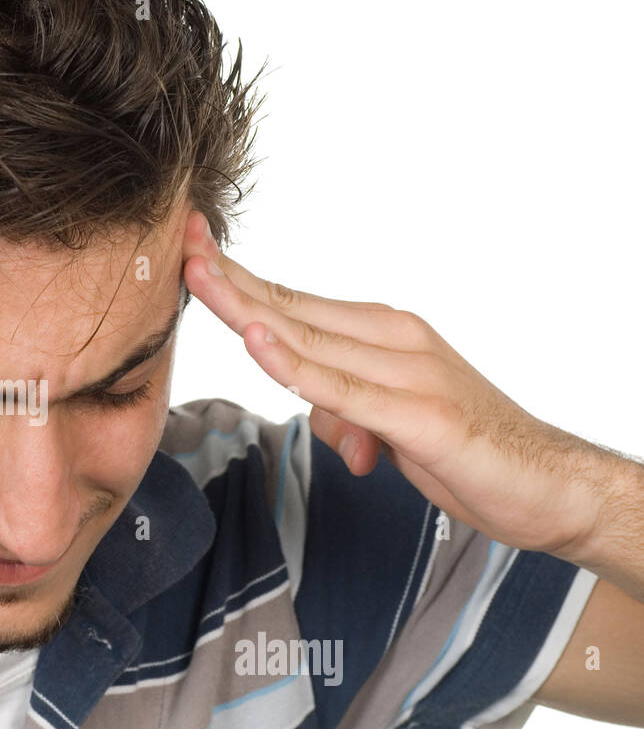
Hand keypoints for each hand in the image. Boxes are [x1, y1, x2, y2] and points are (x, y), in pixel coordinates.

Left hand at [179, 210, 600, 556]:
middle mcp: (393, 341)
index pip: (295, 301)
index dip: (239, 277)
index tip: (192, 249)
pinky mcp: (421, 416)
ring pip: (308, 338)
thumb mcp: (388, 430)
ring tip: (199, 276)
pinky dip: (296, 367)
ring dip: (247, 307)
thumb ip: (347, 414)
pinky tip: (257, 343)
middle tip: (180, 242)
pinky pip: (343, 390)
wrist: (547, 486)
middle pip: (292, 307)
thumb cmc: (465, 449)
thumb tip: (322, 418)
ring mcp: (409, 374)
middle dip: (229, 278)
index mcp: (383, 334)